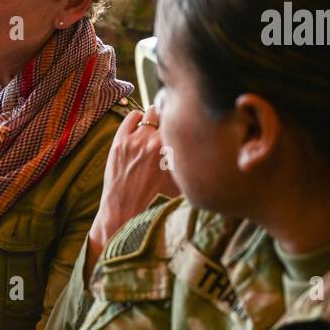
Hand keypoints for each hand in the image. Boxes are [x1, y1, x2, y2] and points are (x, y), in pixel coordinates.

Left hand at [86, 105, 180, 268]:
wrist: (125, 216)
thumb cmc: (157, 205)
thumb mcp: (185, 186)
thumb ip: (194, 166)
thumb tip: (211, 156)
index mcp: (174, 151)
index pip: (186, 121)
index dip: (188, 122)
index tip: (190, 125)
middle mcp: (155, 142)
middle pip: (170, 114)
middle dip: (173, 119)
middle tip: (173, 127)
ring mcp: (135, 140)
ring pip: (151, 113)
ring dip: (156, 118)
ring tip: (158, 128)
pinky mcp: (119, 142)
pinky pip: (132, 117)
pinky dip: (138, 118)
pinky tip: (141, 126)